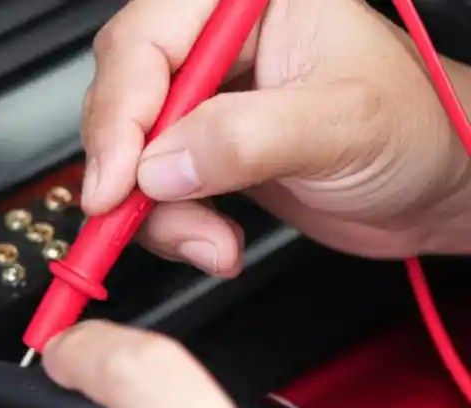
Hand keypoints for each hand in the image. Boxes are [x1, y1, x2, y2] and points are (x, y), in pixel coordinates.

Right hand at [82, 0, 470, 275]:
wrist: (434, 189)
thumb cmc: (417, 130)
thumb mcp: (341, 126)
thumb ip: (246, 138)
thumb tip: (160, 163)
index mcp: (246, 1)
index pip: (147, 38)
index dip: (120, 109)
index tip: (117, 178)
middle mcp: (217, 41)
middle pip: (121, 89)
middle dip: (127, 164)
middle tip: (131, 210)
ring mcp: (203, 97)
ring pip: (125, 147)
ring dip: (152, 210)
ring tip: (208, 239)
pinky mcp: (194, 149)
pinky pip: (143, 187)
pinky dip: (167, 226)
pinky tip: (212, 240)